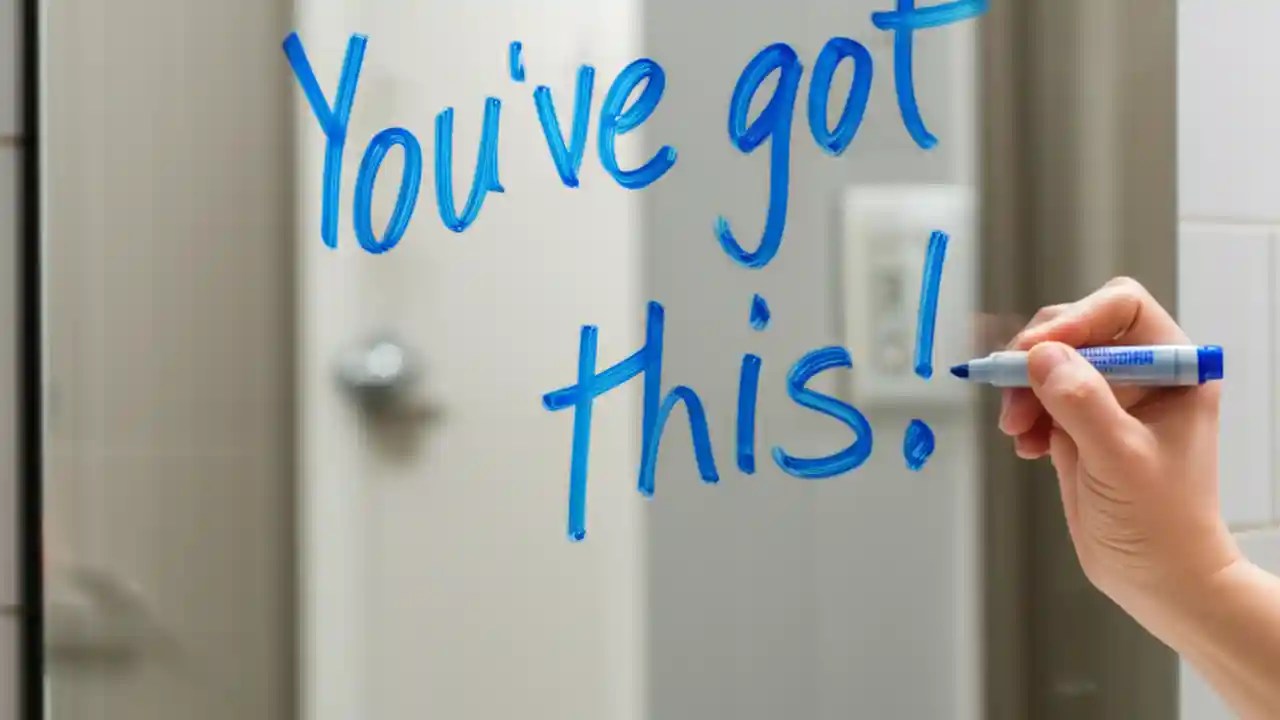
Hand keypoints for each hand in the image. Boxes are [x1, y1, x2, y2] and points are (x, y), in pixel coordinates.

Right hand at [998, 277, 1239, 614]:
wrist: (1158, 579)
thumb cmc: (1162, 524)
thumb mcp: (1122, 459)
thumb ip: (1083, 403)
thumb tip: (1041, 357)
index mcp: (1174, 368)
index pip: (1121, 307)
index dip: (1077, 318)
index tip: (1038, 349)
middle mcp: (1142, 374)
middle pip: (1076, 329)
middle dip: (1038, 358)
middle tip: (1011, 390)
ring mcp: (1108, 399)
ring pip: (1048, 362)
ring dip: (1022, 390)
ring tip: (1018, 431)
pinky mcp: (1079, 425)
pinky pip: (1038, 398)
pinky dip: (1024, 416)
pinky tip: (1027, 447)